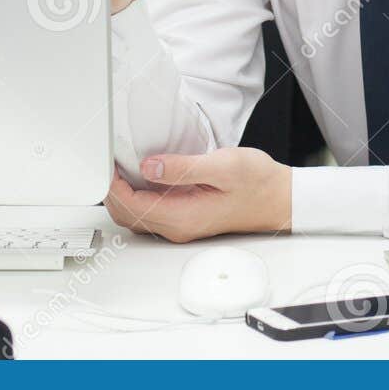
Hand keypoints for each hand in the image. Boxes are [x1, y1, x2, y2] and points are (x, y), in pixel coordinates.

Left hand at [105, 147, 291, 241]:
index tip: (108, 162)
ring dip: (121, 194)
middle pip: (127, 215)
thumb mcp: (221, 166)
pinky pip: (150, 211)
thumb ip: (182, 168)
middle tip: (107, 162)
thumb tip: (148, 167)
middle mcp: (178, 227)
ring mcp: (182, 225)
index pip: (131, 206)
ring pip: (136, 216)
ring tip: (119, 166)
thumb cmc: (258, 183)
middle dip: (111, 191)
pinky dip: (136, 196)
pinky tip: (140, 175)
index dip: (112, 185)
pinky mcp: (186, 218)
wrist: (281, 199)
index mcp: (183, 217)